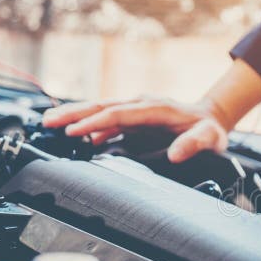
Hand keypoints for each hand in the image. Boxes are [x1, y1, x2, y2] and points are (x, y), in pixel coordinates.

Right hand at [42, 96, 228, 162]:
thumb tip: (176, 155)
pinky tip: (77, 137)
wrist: (212, 119)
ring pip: (102, 111)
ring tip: (51, 124)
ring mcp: (137, 110)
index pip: (120, 114)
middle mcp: (143, 105)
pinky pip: (109, 121)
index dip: (96, 122)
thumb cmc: (210, 129)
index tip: (76, 131)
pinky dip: (91, 127)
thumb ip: (195, 144)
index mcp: (156, 108)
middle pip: (103, 107)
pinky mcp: (135, 118)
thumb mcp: (210, 138)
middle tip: (48, 122)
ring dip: (77, 116)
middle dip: (75, 114)